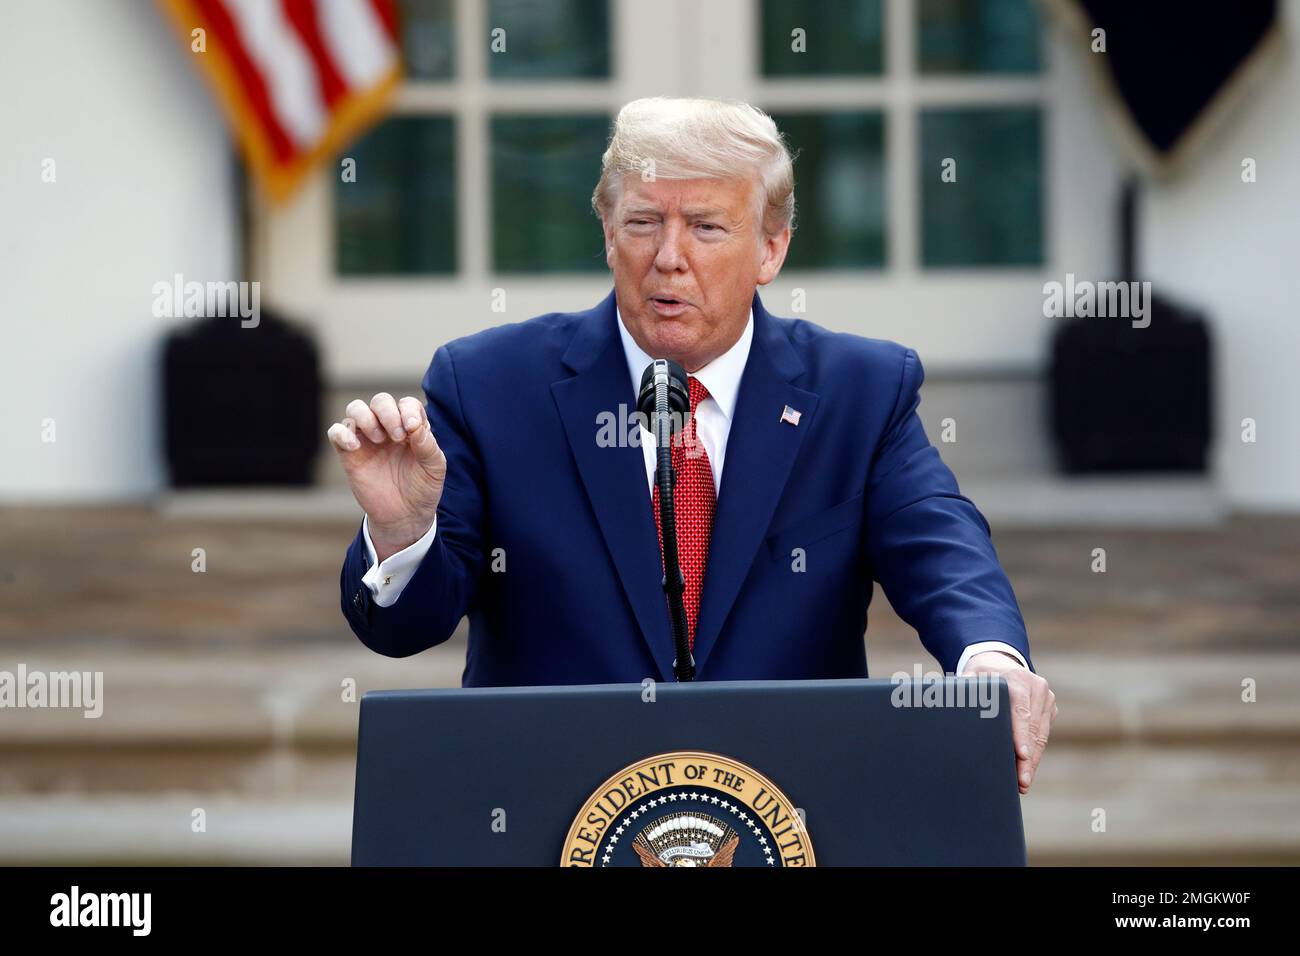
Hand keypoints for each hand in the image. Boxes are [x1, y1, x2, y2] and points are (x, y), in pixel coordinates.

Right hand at [327, 393, 445, 560]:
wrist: (405, 516)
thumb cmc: (422, 488)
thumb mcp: (434, 468)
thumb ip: (428, 445)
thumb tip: (414, 423)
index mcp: (410, 427)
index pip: (406, 403)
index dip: (408, 410)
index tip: (411, 429)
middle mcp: (387, 428)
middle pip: (380, 401)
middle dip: (387, 413)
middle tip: (397, 437)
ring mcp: (367, 439)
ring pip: (355, 409)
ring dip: (365, 418)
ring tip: (379, 440)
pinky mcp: (349, 454)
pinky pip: (335, 431)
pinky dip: (342, 433)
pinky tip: (355, 446)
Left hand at [963, 651, 1056, 794]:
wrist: (999, 662)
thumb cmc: (981, 675)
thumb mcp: (970, 676)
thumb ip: (963, 689)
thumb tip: (947, 703)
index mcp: (1018, 680)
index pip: (1021, 712)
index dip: (1021, 735)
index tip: (1022, 755)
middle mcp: (1037, 688)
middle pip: (1033, 729)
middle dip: (1027, 758)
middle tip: (1021, 782)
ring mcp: (1046, 699)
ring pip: (1041, 736)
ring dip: (1032, 761)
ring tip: (1023, 783)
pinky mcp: (1049, 710)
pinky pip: (1043, 735)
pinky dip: (1035, 753)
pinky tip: (1026, 770)